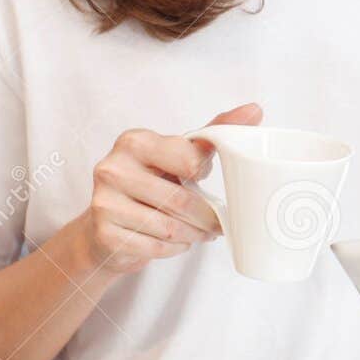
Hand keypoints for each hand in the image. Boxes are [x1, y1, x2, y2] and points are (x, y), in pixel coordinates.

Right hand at [77, 103, 261, 274]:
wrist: (105, 226)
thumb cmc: (148, 183)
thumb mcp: (175, 153)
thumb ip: (212, 132)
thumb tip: (254, 110)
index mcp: (134, 141)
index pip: (189, 159)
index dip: (202, 173)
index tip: (201, 177)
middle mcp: (114, 168)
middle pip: (181, 200)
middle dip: (207, 216)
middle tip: (218, 223)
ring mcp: (105, 201)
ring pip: (171, 227)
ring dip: (194, 234)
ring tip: (200, 232)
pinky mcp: (106, 233)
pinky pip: (156, 247)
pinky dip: (175, 248)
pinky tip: (177, 241)